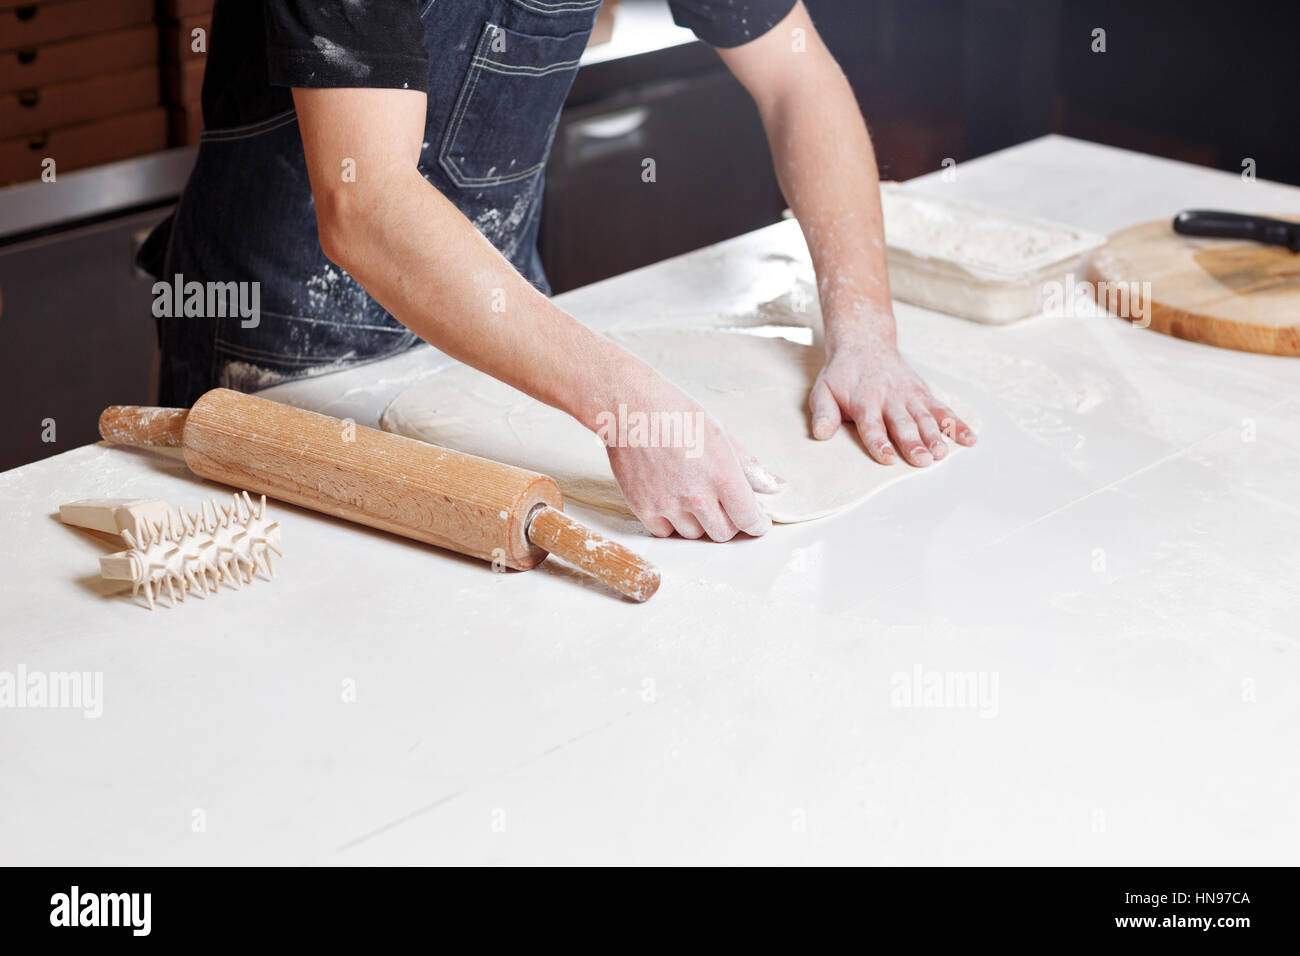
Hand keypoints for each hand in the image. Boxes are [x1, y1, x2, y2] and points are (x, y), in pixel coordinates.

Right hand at [602, 372, 780, 540]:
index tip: (757, 521)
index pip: (749, 520)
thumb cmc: (677, 415)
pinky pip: (665, 532)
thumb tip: (775, 486)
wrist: (630, 409)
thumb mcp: (721, 434)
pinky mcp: (644, 508)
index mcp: (723, 476)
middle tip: (726, 508)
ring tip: (694, 499)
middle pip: (724, 533)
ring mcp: (668, 504)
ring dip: (700, 523)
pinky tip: (673, 503)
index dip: (757, 524)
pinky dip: (672, 523)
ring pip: (695, 535)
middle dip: (730, 523)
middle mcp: (697, 496)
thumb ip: (749, 465)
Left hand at [808, 332, 976, 465]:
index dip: (879, 442)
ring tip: (942, 454)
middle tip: (922, 461)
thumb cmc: (842, 376)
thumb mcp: (823, 391)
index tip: (887, 458)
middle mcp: (890, 398)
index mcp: (864, 400)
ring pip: (925, 418)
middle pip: (903, 423)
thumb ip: (823, 412)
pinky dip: (956, 424)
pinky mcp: (923, 394)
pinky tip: (969, 439)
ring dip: (935, 436)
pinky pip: (942, 410)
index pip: (872, 425)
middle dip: (913, 442)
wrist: (864, 344)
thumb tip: (821, 434)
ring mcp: (909, 395)